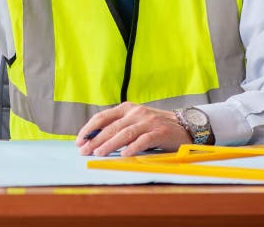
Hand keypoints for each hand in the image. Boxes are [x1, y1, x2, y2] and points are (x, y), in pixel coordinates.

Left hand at [75, 102, 190, 156]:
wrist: (184, 125)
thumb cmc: (155, 126)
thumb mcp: (135, 121)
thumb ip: (119, 126)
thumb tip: (94, 140)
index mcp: (127, 108)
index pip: (102, 117)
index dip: (89, 129)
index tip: (79, 141)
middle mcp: (136, 112)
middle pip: (111, 127)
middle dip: (95, 140)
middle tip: (84, 151)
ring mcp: (148, 121)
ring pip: (124, 133)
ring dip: (110, 144)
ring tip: (99, 153)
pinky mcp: (160, 132)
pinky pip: (144, 140)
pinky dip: (133, 147)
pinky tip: (124, 155)